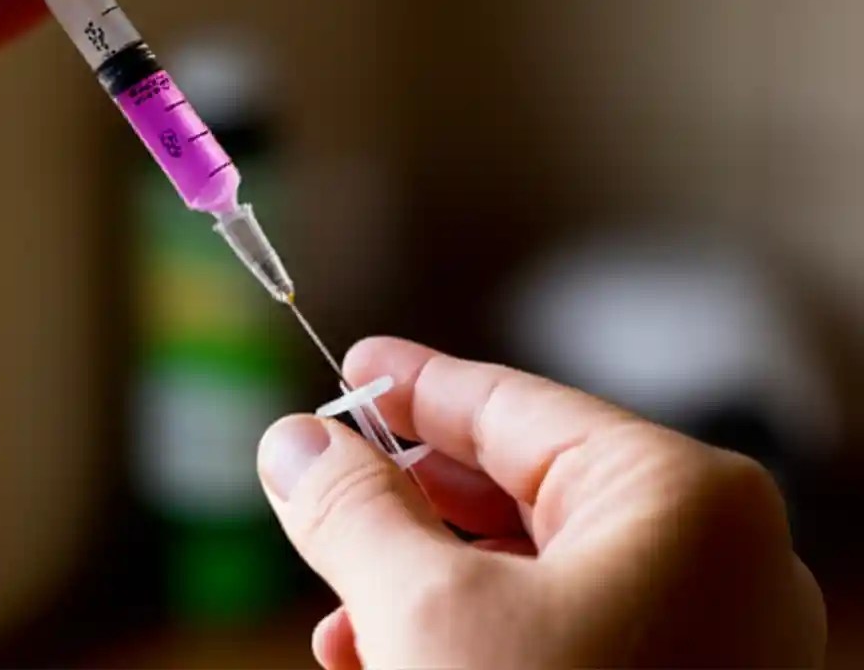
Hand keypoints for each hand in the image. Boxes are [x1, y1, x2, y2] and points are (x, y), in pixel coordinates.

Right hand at [259, 337, 825, 667]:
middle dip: (405, 506)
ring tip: (339, 619)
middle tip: (321, 498)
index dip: (415, 382)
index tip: (353, 364)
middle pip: (519, 488)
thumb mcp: (426, 614)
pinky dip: (468, 643)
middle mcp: (712, 557)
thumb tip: (291, 444)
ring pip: (531, 572)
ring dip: (420, 588)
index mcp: (679, 499)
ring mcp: (707, 637)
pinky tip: (388, 665)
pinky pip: (559, 637)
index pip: (514, 403)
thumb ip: (353, 512)